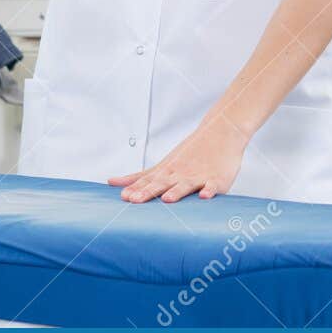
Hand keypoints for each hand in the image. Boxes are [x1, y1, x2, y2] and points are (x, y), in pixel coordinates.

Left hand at [108, 118, 249, 203]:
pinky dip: (209, 191)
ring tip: (168, 199)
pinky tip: (205, 196)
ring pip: (186, 184)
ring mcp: (198, 176)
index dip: (136, 189)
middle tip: (136, 200)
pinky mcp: (216, 179)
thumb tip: (111, 182)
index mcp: (166, 172)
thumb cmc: (189, 154)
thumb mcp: (162, 164)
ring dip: (177, 191)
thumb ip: (139, 177)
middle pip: (162, 183)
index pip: (148, 182)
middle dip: (149, 192)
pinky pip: (213, 186)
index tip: (124, 197)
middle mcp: (179, 174)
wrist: (220, 132)